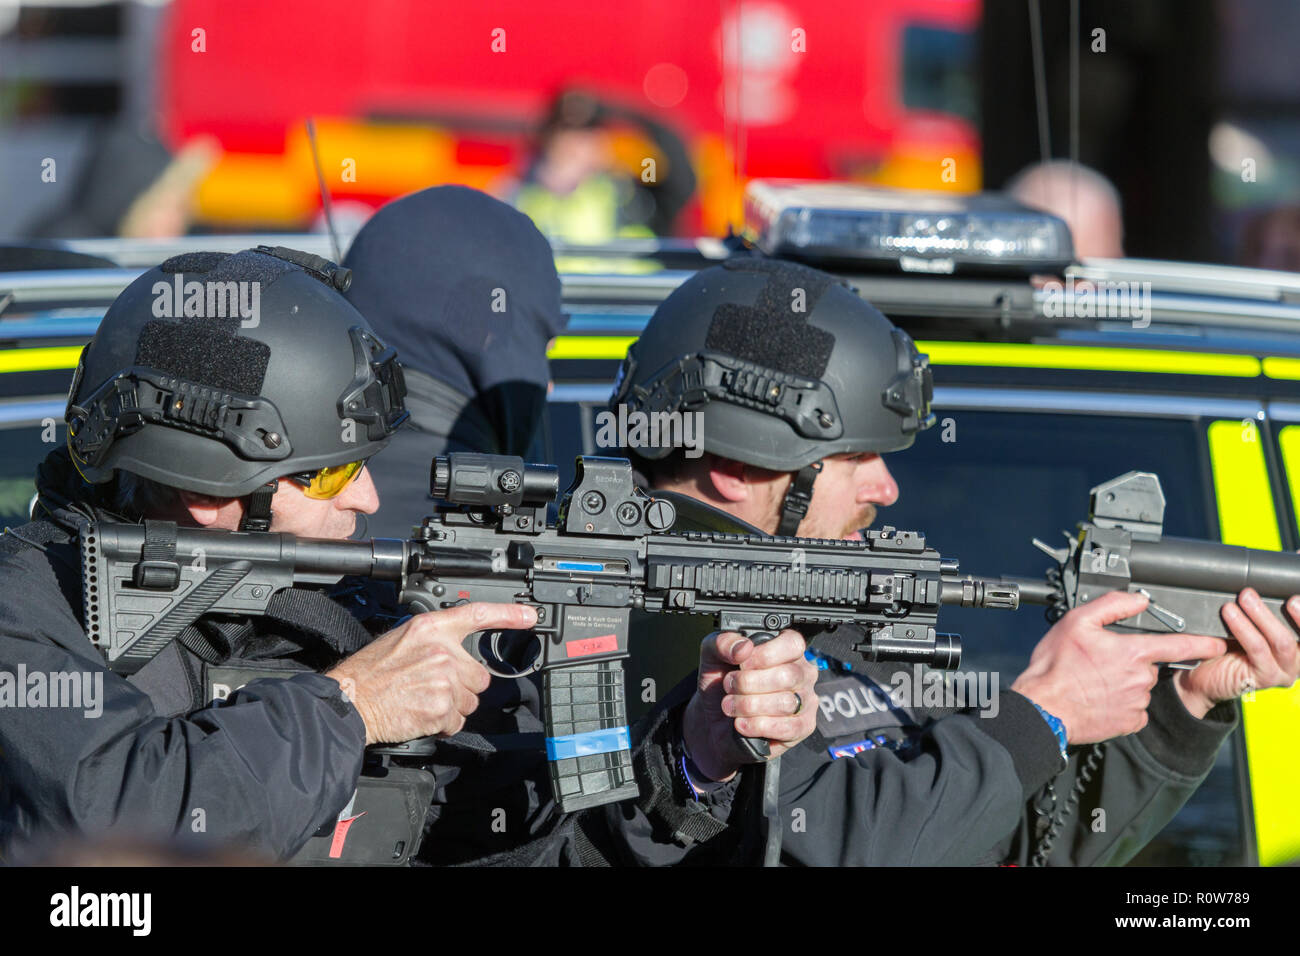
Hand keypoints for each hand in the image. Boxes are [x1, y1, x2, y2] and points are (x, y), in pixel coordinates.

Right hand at [325, 602, 535, 744]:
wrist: (351, 701)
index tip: (530, 616)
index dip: (508, 615)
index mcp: (432, 628)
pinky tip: (421, 714)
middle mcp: (443, 651)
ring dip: (452, 707)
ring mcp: (444, 680)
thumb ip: (436, 641)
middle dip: (463, 688)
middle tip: (433, 688)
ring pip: (470, 702)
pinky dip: (443, 724)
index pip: (478, 614)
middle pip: (479, 676)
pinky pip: (458, 722)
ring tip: (423, 701)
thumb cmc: (371, 672)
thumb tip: (459, 653)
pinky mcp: (442, 708)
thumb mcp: (403, 638)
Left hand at [680, 630, 818, 782]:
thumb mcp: (713, 656)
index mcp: (786, 649)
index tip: (742, 664)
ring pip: (786, 703)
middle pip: (788, 675)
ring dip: (749, 706)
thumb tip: (744, 647)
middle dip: (749, 683)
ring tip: (730, 706)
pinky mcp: (803, 727)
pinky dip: (758, 726)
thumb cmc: (721, 685)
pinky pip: (788, 728)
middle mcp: (801, 672)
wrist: (714, 721)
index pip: (793, 644)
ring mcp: (806, 700)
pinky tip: (741, 723)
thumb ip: (723, 642)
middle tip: (728, 686)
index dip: (765, 655)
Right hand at [1011, 591, 1227, 744]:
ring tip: (1095, 680)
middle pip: (1149, 664)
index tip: (1218, 643)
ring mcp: (1137, 703)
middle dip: (1132, 660)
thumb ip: (1112, 605)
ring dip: (1125, 681)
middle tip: (1102, 661)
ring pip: (1141, 686)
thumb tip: (1138, 600)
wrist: (1044, 709)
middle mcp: (1141, 679)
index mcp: (1133, 653)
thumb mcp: (1077, 622)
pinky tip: (1100, 697)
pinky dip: (1122, 702)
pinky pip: (1134, 708)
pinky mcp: (1130, 722)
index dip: (1204, 643)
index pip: (1180, 645)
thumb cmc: (1056, 667)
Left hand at [1174, 588, 1299, 717]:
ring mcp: (1282, 672)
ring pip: (1282, 641)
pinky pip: (1257, 649)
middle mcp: (1296, 661)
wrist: (1203, 675)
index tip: (1298, 596)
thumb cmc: (1228, 646)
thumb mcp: (1252, 624)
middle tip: (1285, 596)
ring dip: (1262, 615)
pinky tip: (1230, 613)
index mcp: (1298, 646)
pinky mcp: (1264, 678)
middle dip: (1299, 613)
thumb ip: (1265, 610)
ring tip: (1245, 597)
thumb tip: (1260, 586)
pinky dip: (1243, 628)